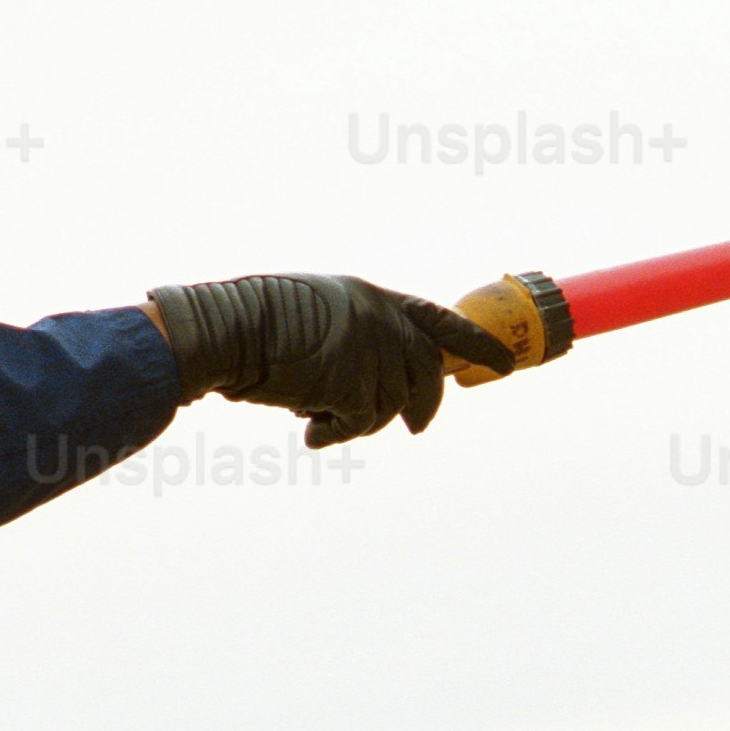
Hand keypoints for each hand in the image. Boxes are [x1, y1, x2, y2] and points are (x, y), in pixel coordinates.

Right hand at [144, 277, 501, 449]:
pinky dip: (335, 433)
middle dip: (425, 404)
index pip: (439, 319)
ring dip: (357, 419)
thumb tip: (375, 378)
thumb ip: (353, 331)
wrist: (226, 330)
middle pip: (428, 371)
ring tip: (317, 417)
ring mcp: (372, 353)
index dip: (475, 342)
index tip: (503, 362)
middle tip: (416, 427)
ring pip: (391, 405)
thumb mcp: (314, 309)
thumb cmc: (252, 319)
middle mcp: (381, 321)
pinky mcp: (356, 386)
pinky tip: (310, 431)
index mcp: (370, 296)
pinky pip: (362, 424)